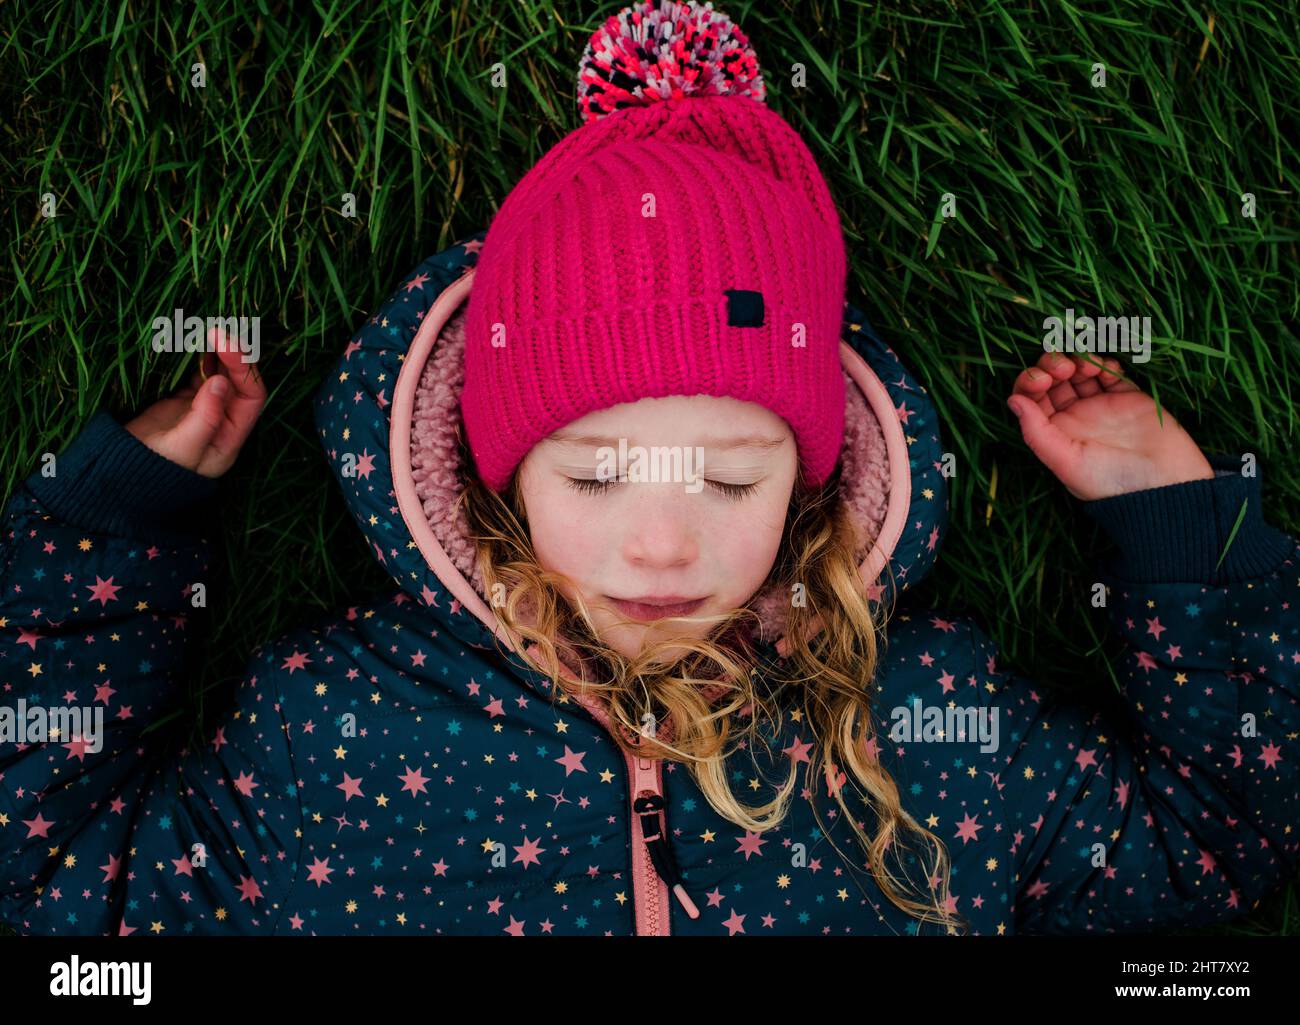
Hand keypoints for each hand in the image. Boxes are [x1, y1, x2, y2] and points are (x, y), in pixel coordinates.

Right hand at [125, 327, 266, 477]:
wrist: (119, 475)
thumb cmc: (153, 468)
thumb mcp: (182, 447)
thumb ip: (205, 417)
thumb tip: (220, 381)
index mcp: (230, 436)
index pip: (251, 396)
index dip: (243, 367)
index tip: (224, 343)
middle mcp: (223, 422)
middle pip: (240, 382)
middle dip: (232, 354)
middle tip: (214, 329)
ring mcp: (203, 410)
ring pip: (220, 375)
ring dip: (217, 352)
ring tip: (207, 330)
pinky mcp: (183, 402)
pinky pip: (198, 375)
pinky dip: (198, 358)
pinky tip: (194, 342)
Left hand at [1007, 352, 1213, 500]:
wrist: (1165, 486)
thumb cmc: (1111, 482)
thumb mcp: (1066, 462)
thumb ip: (1037, 432)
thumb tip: (1013, 400)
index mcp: (1054, 433)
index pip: (1031, 399)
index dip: (1030, 382)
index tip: (1041, 380)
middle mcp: (1074, 417)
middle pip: (1052, 381)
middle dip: (1051, 365)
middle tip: (1062, 368)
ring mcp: (1101, 405)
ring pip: (1079, 372)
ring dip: (1075, 361)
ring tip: (1082, 366)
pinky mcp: (1128, 397)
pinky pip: (1110, 373)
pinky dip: (1103, 364)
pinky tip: (1103, 370)